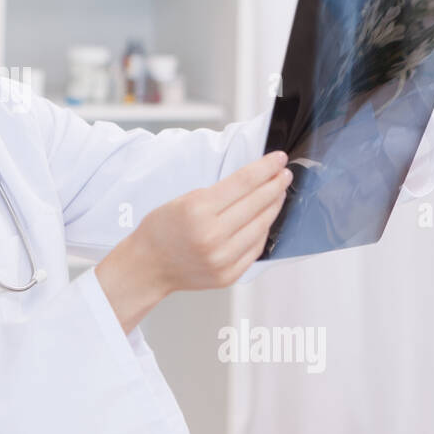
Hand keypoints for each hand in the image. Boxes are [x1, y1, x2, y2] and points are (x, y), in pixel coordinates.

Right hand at [143, 150, 292, 291]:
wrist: (148, 266)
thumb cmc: (161, 230)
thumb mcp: (183, 200)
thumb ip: (218, 193)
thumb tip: (253, 181)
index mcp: (198, 210)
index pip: (243, 182)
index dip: (265, 168)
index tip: (278, 158)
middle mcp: (213, 235)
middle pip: (257, 202)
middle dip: (275, 184)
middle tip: (284, 173)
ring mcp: (223, 258)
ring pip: (261, 226)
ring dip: (274, 206)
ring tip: (279, 193)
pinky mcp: (229, 274)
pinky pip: (256, 248)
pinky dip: (264, 230)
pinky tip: (266, 218)